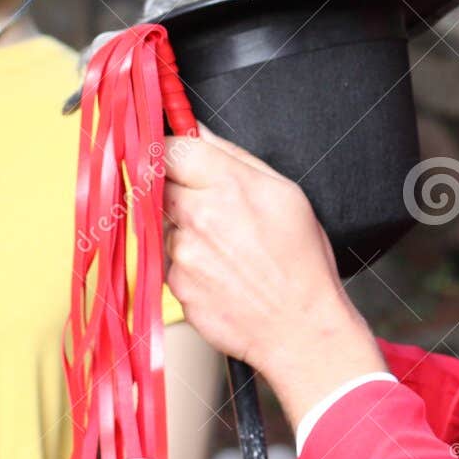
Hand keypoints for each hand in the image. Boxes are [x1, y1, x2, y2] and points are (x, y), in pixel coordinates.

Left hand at [162, 126, 386, 426]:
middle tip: (208, 202)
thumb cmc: (302, 262)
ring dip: (183, 226)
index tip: (174, 154)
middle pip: (156, 183)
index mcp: (227, 185)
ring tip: (227, 245)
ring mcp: (181, 254)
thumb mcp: (285, 194)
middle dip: (174, 186)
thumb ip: (234, 156)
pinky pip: (169, 259)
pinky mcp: (174, 285)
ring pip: (163, 223)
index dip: (169, 148)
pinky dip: (188, 260)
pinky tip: (221, 270)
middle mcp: (197, 216)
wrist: (300, 329)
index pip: (168, 147)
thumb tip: (196, 129)